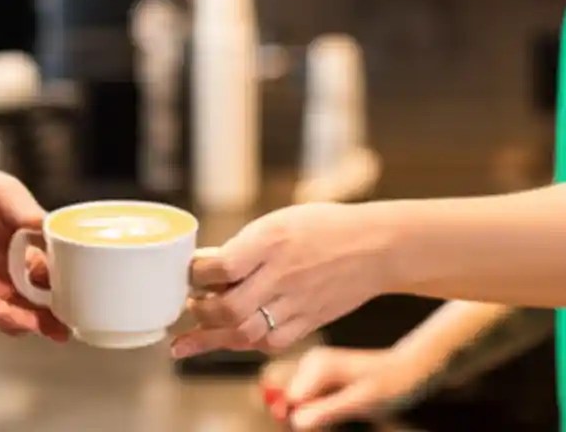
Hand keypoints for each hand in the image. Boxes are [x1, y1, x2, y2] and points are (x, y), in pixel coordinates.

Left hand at [0, 157, 68, 340]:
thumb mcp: (7, 194)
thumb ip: (30, 215)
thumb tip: (55, 231)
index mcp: (24, 255)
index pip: (52, 280)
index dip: (67, 291)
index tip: (83, 297)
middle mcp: (6, 277)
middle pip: (35, 309)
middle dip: (50, 322)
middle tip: (62, 327)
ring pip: (8, 320)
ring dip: (21, 323)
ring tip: (31, 321)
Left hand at [172, 203, 392, 356]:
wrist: (376, 247)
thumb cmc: (324, 228)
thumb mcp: (279, 221)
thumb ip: (244, 245)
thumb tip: (204, 265)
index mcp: (271, 241)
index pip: (221, 267)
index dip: (196, 274)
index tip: (190, 273)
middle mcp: (282, 275)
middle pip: (229, 309)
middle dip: (201, 312)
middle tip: (191, 305)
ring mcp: (297, 303)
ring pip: (245, 333)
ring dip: (213, 337)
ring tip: (194, 335)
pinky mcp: (308, 322)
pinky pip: (270, 343)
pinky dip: (245, 343)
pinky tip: (232, 338)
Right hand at [279, 346, 431, 429]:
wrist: (409, 369)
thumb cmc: (390, 384)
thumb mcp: (360, 402)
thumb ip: (328, 410)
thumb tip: (296, 422)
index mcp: (317, 365)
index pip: (289, 401)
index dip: (303, 418)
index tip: (330, 420)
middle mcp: (310, 361)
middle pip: (292, 401)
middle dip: (310, 414)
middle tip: (343, 412)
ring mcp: (313, 365)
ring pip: (299, 402)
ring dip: (318, 412)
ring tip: (348, 405)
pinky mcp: (317, 372)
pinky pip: (308, 399)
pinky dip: (322, 407)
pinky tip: (344, 401)